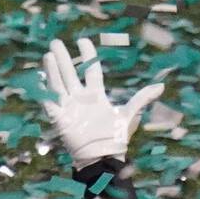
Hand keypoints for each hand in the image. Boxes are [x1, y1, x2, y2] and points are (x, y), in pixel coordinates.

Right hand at [41, 37, 163, 166]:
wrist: (102, 157)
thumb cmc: (115, 138)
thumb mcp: (129, 115)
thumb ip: (142, 99)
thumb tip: (161, 87)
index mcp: (96, 95)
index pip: (90, 70)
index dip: (87, 55)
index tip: (82, 41)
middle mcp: (81, 99)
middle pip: (70, 73)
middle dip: (63, 58)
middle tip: (56, 42)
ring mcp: (69, 108)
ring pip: (59, 84)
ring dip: (53, 70)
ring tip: (49, 54)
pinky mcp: (60, 119)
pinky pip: (49, 103)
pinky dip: (43, 92)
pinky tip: (38, 79)